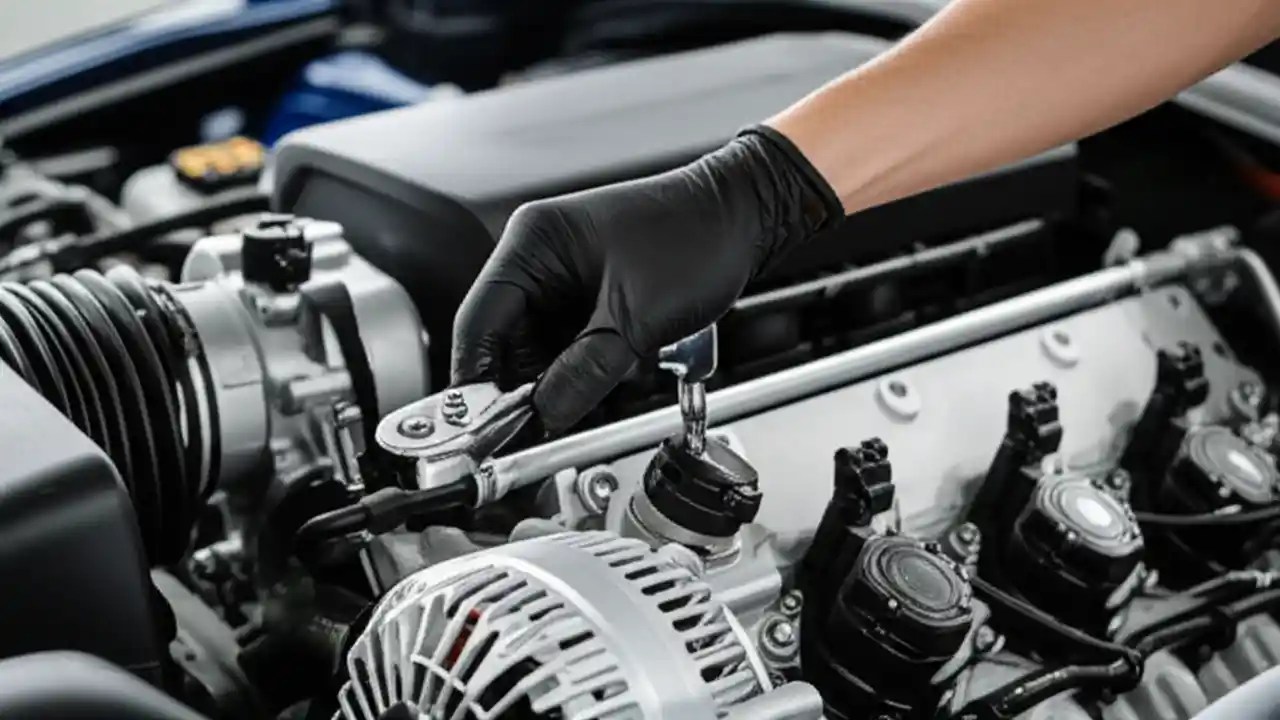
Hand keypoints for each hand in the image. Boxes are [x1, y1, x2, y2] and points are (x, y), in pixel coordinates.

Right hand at [451, 126, 841, 434]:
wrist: (749, 218)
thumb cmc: (697, 237)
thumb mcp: (636, 319)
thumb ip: (584, 373)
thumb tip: (543, 414)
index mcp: (534, 242)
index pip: (478, 321)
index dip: (475, 378)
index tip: (480, 424)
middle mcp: (541, 256)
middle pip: (505, 340)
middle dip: (525, 384)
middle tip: (538, 424)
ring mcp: (565, 276)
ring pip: (539, 347)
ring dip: (559, 377)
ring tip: (590, 390)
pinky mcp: (590, 295)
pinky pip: (569, 343)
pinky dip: (582, 367)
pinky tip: (609, 373)